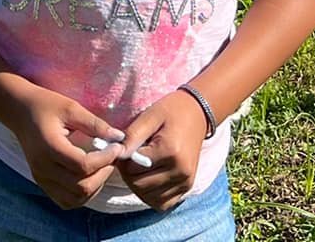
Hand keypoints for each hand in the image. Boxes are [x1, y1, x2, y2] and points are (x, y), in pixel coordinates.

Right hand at [7, 83, 126, 209]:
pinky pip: (66, 201)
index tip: (116, 147)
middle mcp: (43, 168)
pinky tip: (89, 177)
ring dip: (94, 187)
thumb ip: (95, 124)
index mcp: (49, 147)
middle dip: (103, 174)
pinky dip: (82, 195)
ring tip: (101, 167)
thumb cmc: (44, 105)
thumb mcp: (70, 108)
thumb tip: (119, 137)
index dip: (105, 159)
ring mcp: (41, 178)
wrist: (18, 110)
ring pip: (75, 199)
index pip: (83, 166)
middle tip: (111, 157)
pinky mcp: (42, 183)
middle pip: (81, 187)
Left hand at [115, 89, 208, 210]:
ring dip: (138, 186)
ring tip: (139, 166)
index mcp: (170, 151)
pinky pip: (162, 203)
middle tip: (129, 157)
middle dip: (128, 174)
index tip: (123, 149)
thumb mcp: (150, 116)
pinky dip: (151, 195)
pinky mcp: (187, 188)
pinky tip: (149, 178)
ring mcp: (185, 182)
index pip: (133, 169)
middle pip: (140, 186)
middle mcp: (180, 171)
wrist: (198, 113)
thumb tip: (117, 153)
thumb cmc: (171, 111)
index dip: (123, 160)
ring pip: (149, 197)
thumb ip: (132, 136)